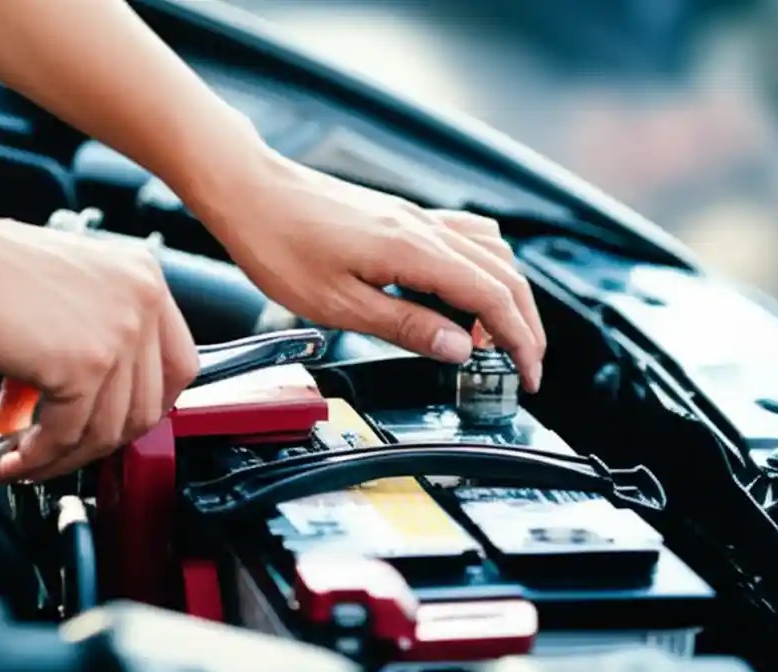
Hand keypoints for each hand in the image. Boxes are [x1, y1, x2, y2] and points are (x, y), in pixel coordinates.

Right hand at [0, 215, 198, 482]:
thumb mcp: (58, 300)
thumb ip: (81, 349)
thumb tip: (73, 416)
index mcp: (144, 278)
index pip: (180, 364)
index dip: (148, 406)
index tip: (116, 425)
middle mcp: (143, 302)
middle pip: (150, 407)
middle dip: (101, 443)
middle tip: (60, 454)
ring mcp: (119, 334)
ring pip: (108, 431)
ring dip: (63, 459)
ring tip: (22, 464)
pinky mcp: (84, 365)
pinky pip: (67, 434)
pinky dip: (37, 458)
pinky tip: (7, 460)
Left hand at [191, 151, 546, 390]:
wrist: (249, 190)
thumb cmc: (279, 242)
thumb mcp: (338, 304)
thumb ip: (405, 325)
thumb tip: (457, 349)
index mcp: (414, 250)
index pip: (492, 299)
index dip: (519, 341)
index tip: (527, 374)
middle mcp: (425, 228)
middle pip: (505, 275)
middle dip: (525, 324)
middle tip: (525, 365)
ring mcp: (416, 218)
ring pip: (492, 253)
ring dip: (507, 295)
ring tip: (497, 336)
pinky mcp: (402, 216)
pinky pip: (466, 236)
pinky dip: (484, 267)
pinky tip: (467, 289)